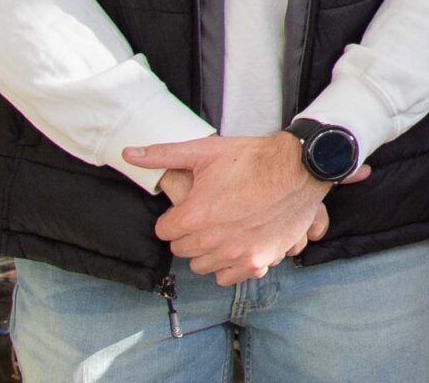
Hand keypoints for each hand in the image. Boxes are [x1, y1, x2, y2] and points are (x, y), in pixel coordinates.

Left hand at [125, 132, 364, 285]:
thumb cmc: (253, 158)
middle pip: (183, 250)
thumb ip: (163, 156)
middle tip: (208, 216)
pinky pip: (229, 277)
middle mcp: (212, 241)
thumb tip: (128, 153)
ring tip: (223, 231)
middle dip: (191, 234)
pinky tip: (238, 246)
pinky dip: (231, 265)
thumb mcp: (206, 151)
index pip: (164, 231)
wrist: (300, 168)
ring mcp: (236, 254)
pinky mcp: (258, 261)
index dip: (175, 218)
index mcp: (194, 216)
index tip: (190, 209)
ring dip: (209, 252)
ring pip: (203, 265)